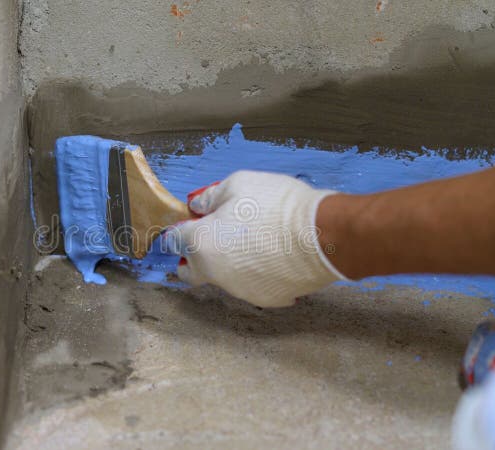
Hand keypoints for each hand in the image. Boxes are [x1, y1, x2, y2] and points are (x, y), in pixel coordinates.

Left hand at [162, 170, 346, 306]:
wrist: (321, 236)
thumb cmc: (277, 206)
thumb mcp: (238, 184)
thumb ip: (210, 197)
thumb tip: (197, 206)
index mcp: (201, 243)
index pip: (173, 241)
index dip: (176, 231)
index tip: (185, 226)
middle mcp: (214, 272)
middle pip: (189, 272)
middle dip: (190, 259)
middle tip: (208, 241)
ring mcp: (239, 289)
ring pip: (222, 278)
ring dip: (227, 263)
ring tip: (253, 242)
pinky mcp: (264, 298)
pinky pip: (251, 285)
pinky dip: (254, 273)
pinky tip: (273, 256)